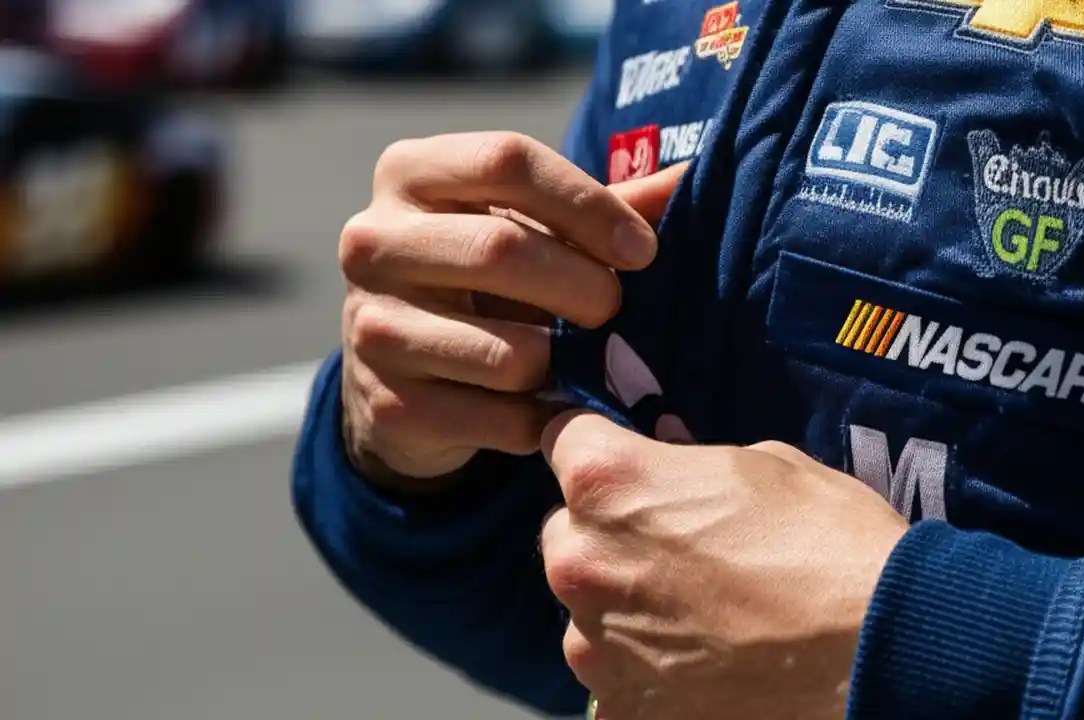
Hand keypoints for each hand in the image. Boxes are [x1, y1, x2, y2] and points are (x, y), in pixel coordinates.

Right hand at [338, 131, 685, 484]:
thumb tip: (693, 178)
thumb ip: (603, 205)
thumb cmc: (485, 278)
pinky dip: (548, 418)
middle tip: (617, 311)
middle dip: (585, 287)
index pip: (507, 160)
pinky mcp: (390, 405)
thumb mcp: (532, 228)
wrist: (398, 371)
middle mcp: (372, 241)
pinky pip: (503, 418)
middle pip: (501, 249)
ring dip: (567, 364)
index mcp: (410, 173)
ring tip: (581, 360)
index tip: (643, 251)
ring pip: (509, 351)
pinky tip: (554, 404)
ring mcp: (371, 327)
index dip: (588, 204)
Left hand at [539, 412, 909, 719]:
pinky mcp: (618, 709)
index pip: (564, 439)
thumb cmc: (831, 542)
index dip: (599, 446)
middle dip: (611, 534)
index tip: (630, 465)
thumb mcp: (766, 464)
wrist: (881, 652)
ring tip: (704, 616)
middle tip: (680, 549)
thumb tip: (673, 480)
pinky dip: (650, 669)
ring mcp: (594, 645)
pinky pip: (617, 674)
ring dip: (627, 605)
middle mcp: (581, 562)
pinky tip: (709, 663)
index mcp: (609, 482)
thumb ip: (691, 468)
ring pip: (589, 609)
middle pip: (569, 531)